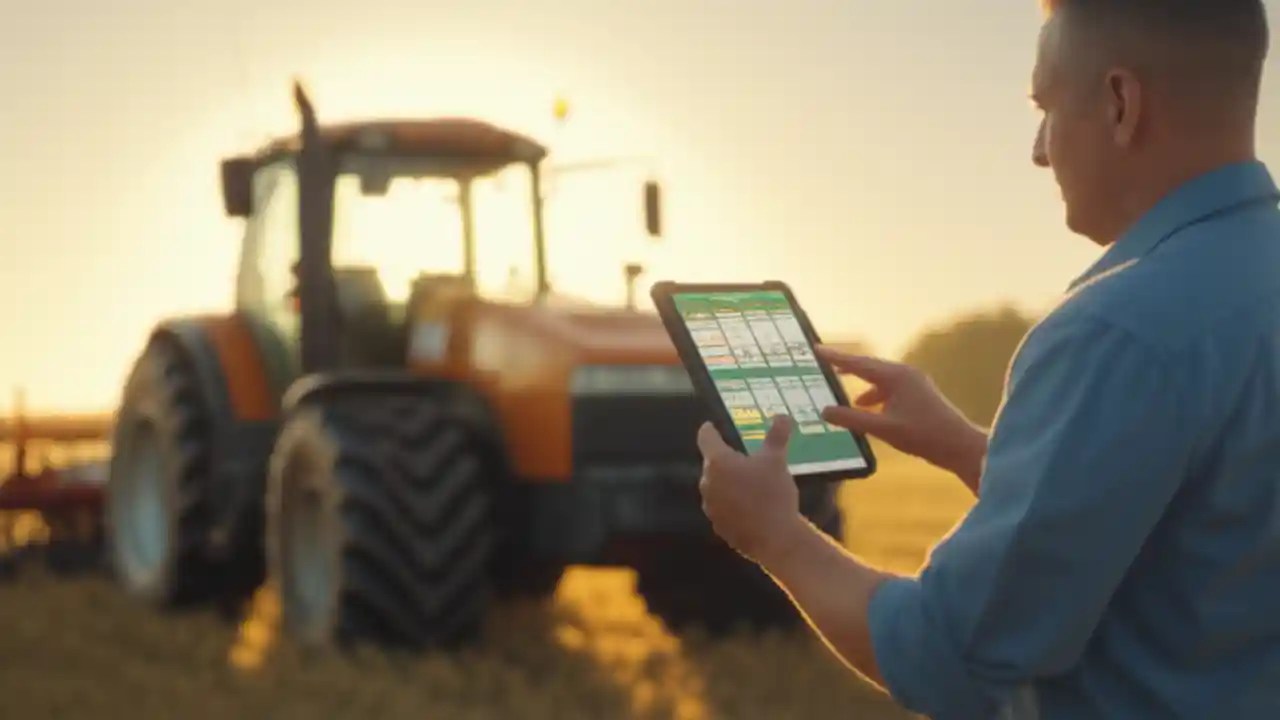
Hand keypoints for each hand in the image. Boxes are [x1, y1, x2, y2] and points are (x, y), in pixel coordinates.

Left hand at [696, 415, 809, 566]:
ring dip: (728, 483)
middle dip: (725, 460)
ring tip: (748, 483)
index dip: (709, 430)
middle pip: (712, 464)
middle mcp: (707, 483)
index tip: (710, 426)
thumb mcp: (777, 460)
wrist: (775, 538)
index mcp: (718, 462)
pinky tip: (749, 507)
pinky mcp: (718, 526)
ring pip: (716, 487)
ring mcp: (710, 506)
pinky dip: (732, 504)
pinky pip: (723, 507)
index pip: (706, 438)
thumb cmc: (773, 493)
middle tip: (742, 458)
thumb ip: (777, 436)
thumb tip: (783, 415)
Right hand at [815, 345, 988, 488]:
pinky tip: (868, 408)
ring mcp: (914, 383)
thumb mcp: (883, 429)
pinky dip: (875, 395)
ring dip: (861, 384)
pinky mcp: (919, 394)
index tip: (817, 350)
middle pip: (869, 366)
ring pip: (880, 378)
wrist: (960, 446)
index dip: (835, 358)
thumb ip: (852, 419)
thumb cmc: (924, 435)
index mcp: (896, 377)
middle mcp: (905, 374)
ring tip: (844, 390)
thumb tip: (825, 411)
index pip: (858, 364)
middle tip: (825, 364)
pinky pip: (890, 388)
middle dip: (847, 367)